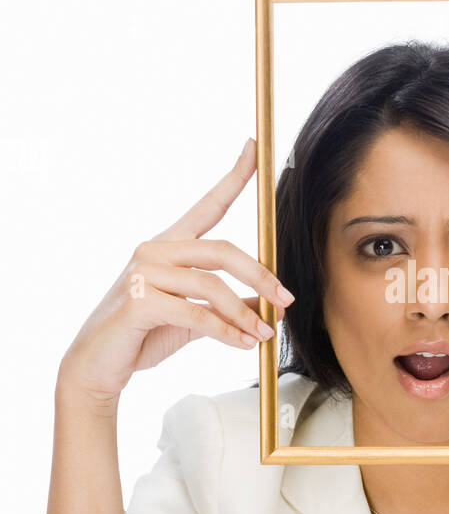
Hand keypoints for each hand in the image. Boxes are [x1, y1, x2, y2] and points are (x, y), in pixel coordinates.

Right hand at [58, 138, 294, 403]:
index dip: (235, 177)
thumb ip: (228, 306)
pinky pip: (196, 314)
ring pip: (211, 284)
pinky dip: (226, 331)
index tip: (255, 147)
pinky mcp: (138, 301)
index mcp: (169, 245)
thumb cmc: (141, 337)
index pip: (208, 205)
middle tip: (286, 300)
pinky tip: (243, 344)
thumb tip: (271, 306)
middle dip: (260, 275)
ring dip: (244, 313)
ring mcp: (143, 272)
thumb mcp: (194, 319)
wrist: (97, 366)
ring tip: (263, 334)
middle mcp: (154, 249)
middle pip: (221, 249)